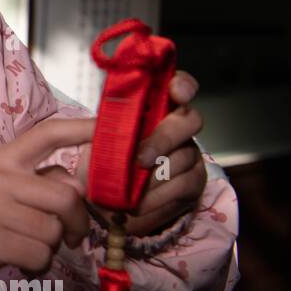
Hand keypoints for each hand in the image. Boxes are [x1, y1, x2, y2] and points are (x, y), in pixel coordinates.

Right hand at [0, 117, 95, 290]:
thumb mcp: (0, 189)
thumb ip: (39, 182)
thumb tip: (82, 189)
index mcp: (2, 158)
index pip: (47, 134)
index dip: (81, 128)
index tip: (106, 127)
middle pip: (67, 195)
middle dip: (78, 222)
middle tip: (72, 236)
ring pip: (54, 230)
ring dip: (51, 247)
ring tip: (29, 247)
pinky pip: (39, 255)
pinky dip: (38, 266)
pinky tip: (20, 262)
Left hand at [47, 72, 206, 236]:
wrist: (114, 203)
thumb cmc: (105, 165)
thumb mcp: (97, 147)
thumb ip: (101, 138)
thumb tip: (97, 141)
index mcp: (155, 108)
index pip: (178, 86)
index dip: (181, 85)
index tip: (176, 91)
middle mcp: (179, 126)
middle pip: (188, 121)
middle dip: (163, 139)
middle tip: (140, 159)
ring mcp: (190, 153)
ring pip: (184, 157)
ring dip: (154, 177)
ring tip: (128, 192)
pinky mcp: (194, 181)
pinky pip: (183, 186)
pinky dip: (157, 198)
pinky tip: (138, 205)